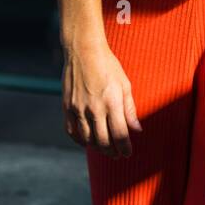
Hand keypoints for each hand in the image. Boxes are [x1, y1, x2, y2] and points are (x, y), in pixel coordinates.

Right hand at [62, 39, 141, 156]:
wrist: (83, 50)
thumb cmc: (107, 65)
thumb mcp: (124, 84)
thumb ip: (130, 109)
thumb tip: (136, 129)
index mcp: (112, 102)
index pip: (120, 135)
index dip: (125, 148)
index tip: (128, 153)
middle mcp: (94, 108)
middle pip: (104, 141)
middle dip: (112, 152)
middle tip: (117, 155)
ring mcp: (78, 108)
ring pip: (88, 139)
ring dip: (97, 148)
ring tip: (104, 149)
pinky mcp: (67, 107)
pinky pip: (72, 131)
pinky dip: (80, 140)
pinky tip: (87, 142)